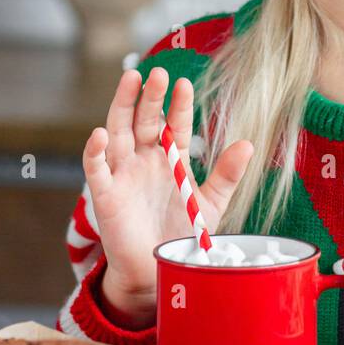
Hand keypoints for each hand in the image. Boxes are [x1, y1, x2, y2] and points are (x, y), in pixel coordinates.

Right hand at [82, 66, 253, 311]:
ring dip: (123, 105)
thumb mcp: (210, 203)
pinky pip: (96, 169)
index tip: (185, 84)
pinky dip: (95, 151)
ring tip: (129, 79)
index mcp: (170, 159)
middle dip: (150, 96)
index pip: (174, 125)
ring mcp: (123, 174)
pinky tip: (99, 134)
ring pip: (118, 131)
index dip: (178, 105)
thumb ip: (227, 174)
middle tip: (157, 72)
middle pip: (144, 120)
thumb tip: (248, 143)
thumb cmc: (182, 236)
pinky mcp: (106, 195)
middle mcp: (144, 160)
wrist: (158, 272)